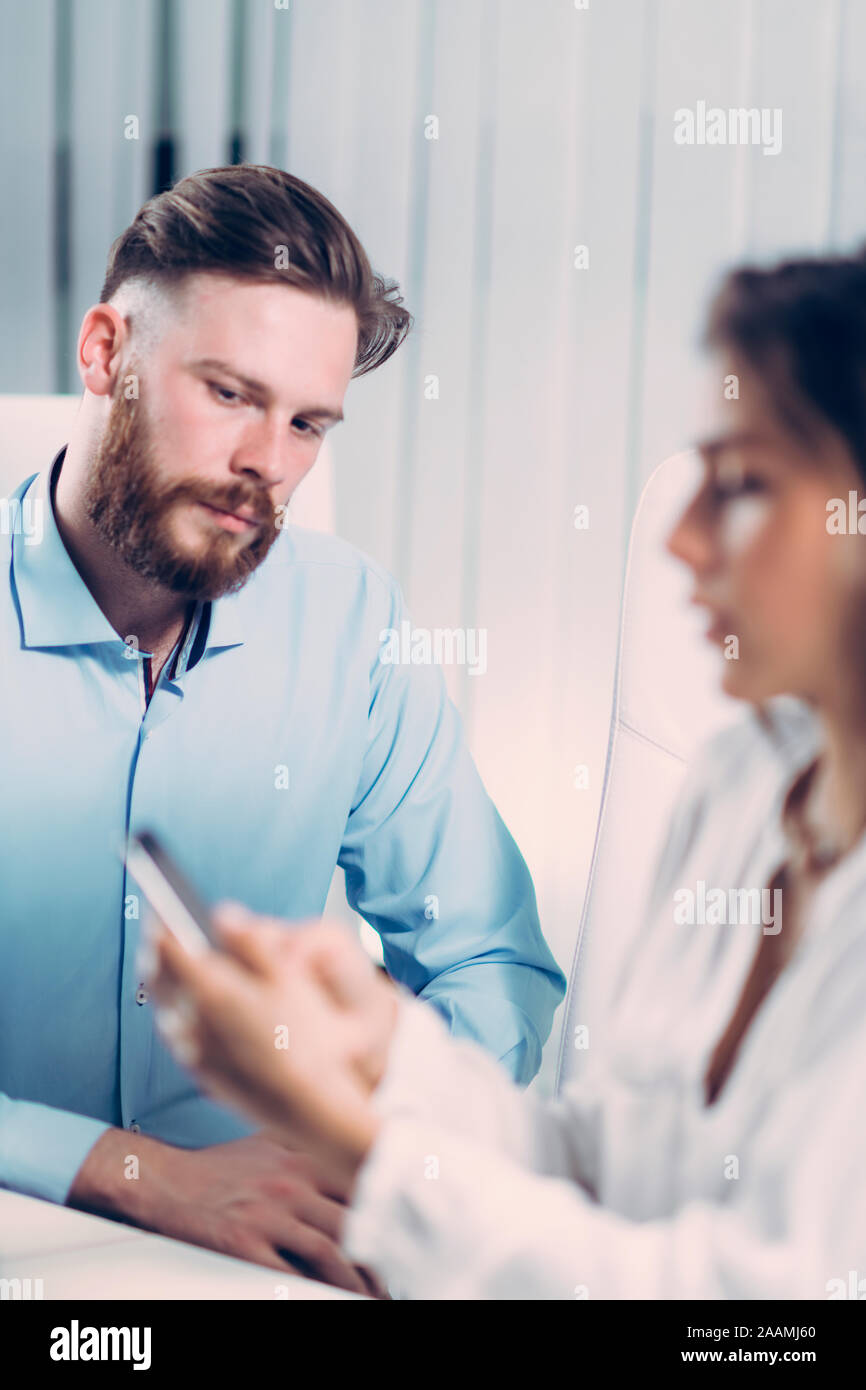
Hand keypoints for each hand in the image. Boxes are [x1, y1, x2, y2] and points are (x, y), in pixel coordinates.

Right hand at [67, 1130, 383, 1295]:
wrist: (164, 1182)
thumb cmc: (218, 1168)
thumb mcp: (269, 1143)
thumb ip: (309, 1148)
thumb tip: (348, 1155)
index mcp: (301, 1158)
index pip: (362, 1185)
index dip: (388, 1214)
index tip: (405, 1236)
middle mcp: (291, 1183)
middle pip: (354, 1223)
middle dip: (380, 1256)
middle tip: (396, 1279)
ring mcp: (268, 1214)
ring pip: (331, 1251)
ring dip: (356, 1281)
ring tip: (371, 1297)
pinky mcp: (244, 1243)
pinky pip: (289, 1274)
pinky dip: (314, 1290)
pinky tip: (326, 1299)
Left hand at [148, 905, 400, 1188]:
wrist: (309, 1104)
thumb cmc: (306, 1037)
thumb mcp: (288, 978)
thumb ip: (251, 943)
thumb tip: (223, 913)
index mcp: (213, 989)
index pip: (172, 947)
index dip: (165, 921)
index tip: (162, 906)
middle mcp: (194, 1020)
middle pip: (159, 976)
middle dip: (158, 950)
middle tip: (160, 930)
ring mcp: (193, 1050)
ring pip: (164, 1006)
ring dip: (163, 981)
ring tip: (168, 965)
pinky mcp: (200, 1072)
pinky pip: (176, 1035)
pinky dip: (175, 1013)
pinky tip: (188, 1009)